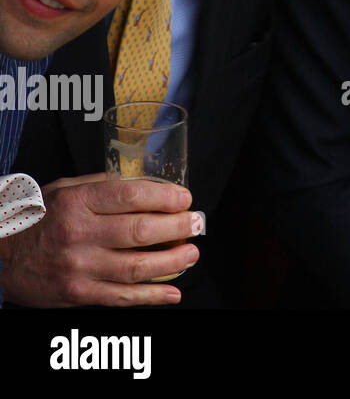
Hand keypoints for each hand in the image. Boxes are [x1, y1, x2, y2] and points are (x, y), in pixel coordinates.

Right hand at [0, 174, 202, 306]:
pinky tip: (173, 292)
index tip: (185, 198)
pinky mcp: (78, 293)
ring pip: (137, 267)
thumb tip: (149, 184)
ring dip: (173, 261)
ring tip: (192, 253)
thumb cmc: (38, 218)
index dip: (166, 197)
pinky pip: (122, 297)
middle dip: (178, 228)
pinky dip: (152, 296)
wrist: (1, 255)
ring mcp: (79, 267)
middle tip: (197, 224)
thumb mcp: (65, 190)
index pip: (132, 196)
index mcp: (78, 203)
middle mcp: (78, 235)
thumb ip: (104, 185)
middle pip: (141, 231)